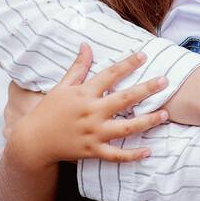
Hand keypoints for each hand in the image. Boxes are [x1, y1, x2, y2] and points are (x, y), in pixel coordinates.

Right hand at [9, 44, 170, 169]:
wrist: (33, 141)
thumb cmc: (48, 111)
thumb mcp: (62, 87)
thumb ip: (78, 67)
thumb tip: (86, 45)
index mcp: (84, 94)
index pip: (109, 75)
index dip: (127, 64)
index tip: (144, 55)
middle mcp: (91, 112)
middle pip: (124, 99)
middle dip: (147, 89)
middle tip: (166, 81)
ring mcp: (93, 133)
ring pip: (126, 128)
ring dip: (147, 121)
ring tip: (165, 114)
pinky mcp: (92, 151)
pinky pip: (116, 155)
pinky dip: (132, 155)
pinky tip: (149, 151)